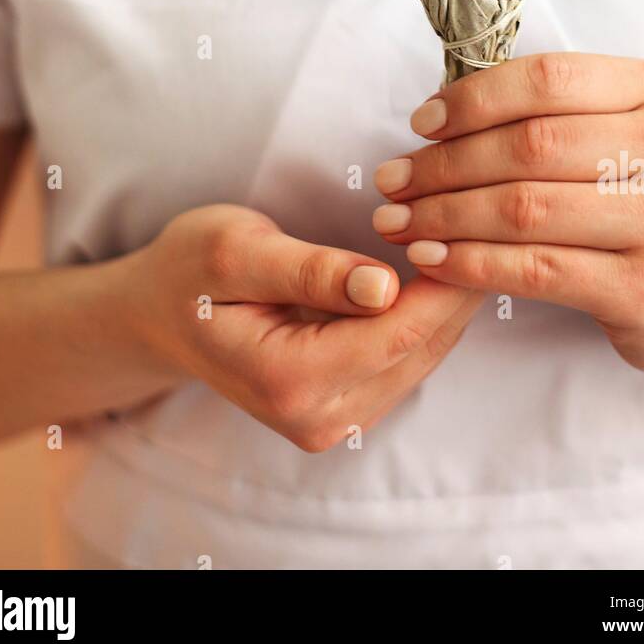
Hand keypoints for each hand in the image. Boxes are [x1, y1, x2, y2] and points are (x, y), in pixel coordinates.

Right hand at [127, 204, 482, 451]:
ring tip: (466, 238)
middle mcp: (317, 418)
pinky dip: (426, 317)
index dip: (446, 277)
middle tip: (486, 221)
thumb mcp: (238, 250)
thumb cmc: (189, 270)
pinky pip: (405, 362)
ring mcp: (331, 422)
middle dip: (458, 285)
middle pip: (421, 348)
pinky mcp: (341, 411)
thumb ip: (312, 271)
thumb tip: (386, 287)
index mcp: (289, 379)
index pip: (401, 330)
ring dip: (448, 302)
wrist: (157, 315)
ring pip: (422, 358)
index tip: (473, 221)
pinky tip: (434, 271)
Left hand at [372, 53, 643, 375]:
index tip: (420, 123)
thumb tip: (436, 117)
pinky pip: (533, 270)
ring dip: (443, 215)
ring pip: (523, 210)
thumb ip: (551, 113)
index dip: (472, 99)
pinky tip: (432, 260)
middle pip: (528, 147)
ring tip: (398, 221)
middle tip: (391, 181)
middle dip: (443, 164)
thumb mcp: (621, 132)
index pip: (547, 80)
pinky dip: (469, 263)